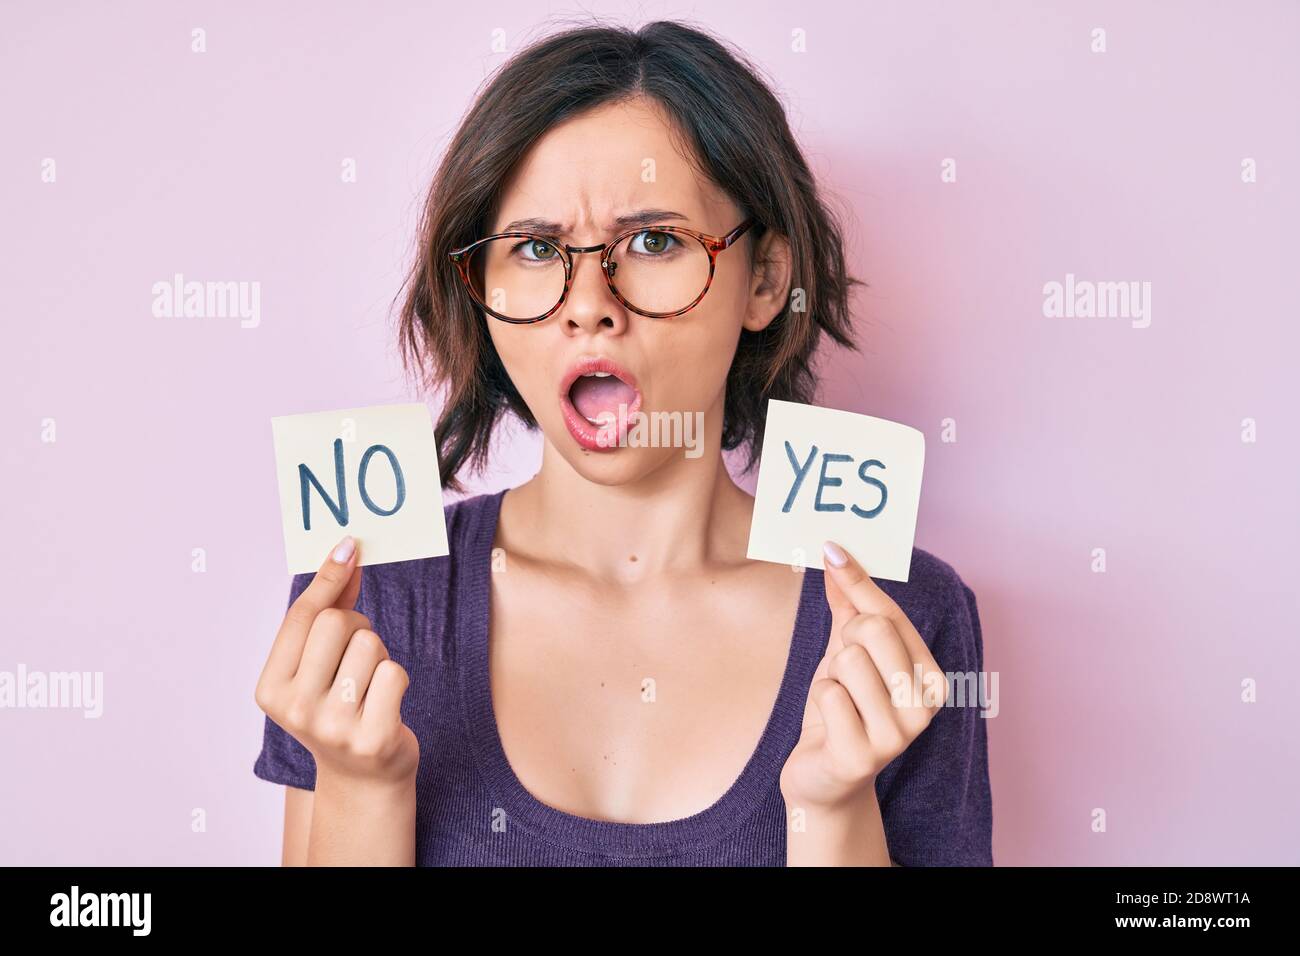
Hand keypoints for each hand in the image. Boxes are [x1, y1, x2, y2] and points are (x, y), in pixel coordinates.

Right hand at [254, 536, 418, 785]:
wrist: (363, 775)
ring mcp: (332, 726)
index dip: (329, 577)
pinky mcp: (372, 737)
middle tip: (357, 654)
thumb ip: (329, 609)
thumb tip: (345, 553)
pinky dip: (396, 679)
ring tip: (369, 685)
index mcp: (271, 688)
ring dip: (379, 656)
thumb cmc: (341, 705)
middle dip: (357, 626)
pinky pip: (394, 672)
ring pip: (370, 644)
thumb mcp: (321, 664)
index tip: (349, 546)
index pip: (302, 616)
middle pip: (337, 623)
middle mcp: (295, 708)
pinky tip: (385, 703)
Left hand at [780, 540, 948, 811]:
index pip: (891, 613)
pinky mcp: (862, 756)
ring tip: (837, 704)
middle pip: (874, 629)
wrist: (824, 781)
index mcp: (930, 678)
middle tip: (841, 668)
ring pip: (847, 659)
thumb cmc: (841, 713)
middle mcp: (924, 707)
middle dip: (844, 639)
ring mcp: (897, 735)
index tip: (832, 548)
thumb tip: (837, 556)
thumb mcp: (846, 656)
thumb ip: (849, 609)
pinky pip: (828, 694)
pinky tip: (829, 726)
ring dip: (829, 677)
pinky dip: (820, 702)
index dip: (859, 579)